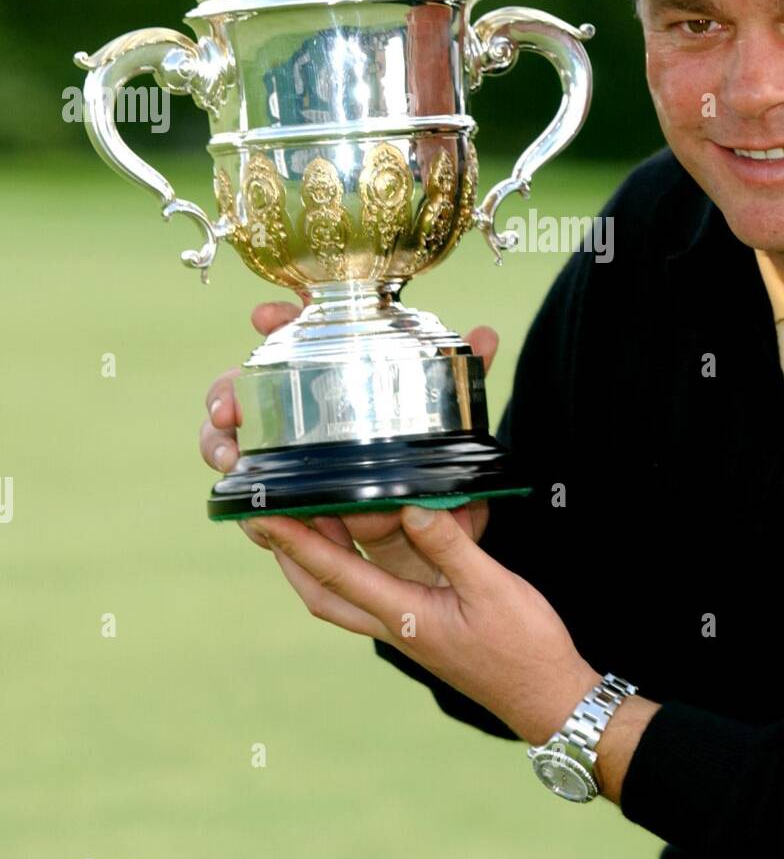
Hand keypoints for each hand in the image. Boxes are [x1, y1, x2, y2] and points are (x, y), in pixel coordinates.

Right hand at [199, 298, 496, 578]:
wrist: (432, 543)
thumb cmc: (432, 467)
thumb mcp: (452, 424)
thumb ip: (464, 380)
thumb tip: (488, 335)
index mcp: (333, 380)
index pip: (295, 335)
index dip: (276, 319)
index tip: (264, 315)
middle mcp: (298, 416)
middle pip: (241, 388)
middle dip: (226, 391)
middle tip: (229, 407)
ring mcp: (284, 462)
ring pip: (229, 443)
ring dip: (221, 446)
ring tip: (232, 457)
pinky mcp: (285, 508)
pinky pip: (252, 504)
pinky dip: (251, 507)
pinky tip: (255, 511)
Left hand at [248, 504, 600, 744]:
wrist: (546, 697)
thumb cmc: (523, 647)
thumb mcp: (492, 587)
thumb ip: (449, 546)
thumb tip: (412, 505)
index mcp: (403, 616)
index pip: (335, 573)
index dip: (295, 542)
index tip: (261, 516)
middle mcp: (394, 625)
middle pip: (321, 593)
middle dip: (287, 557)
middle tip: (264, 518)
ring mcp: (406, 629)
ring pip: (343, 596)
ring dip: (317, 561)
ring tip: (303, 520)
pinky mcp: (422, 626)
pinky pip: (372, 593)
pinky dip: (353, 566)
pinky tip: (363, 543)